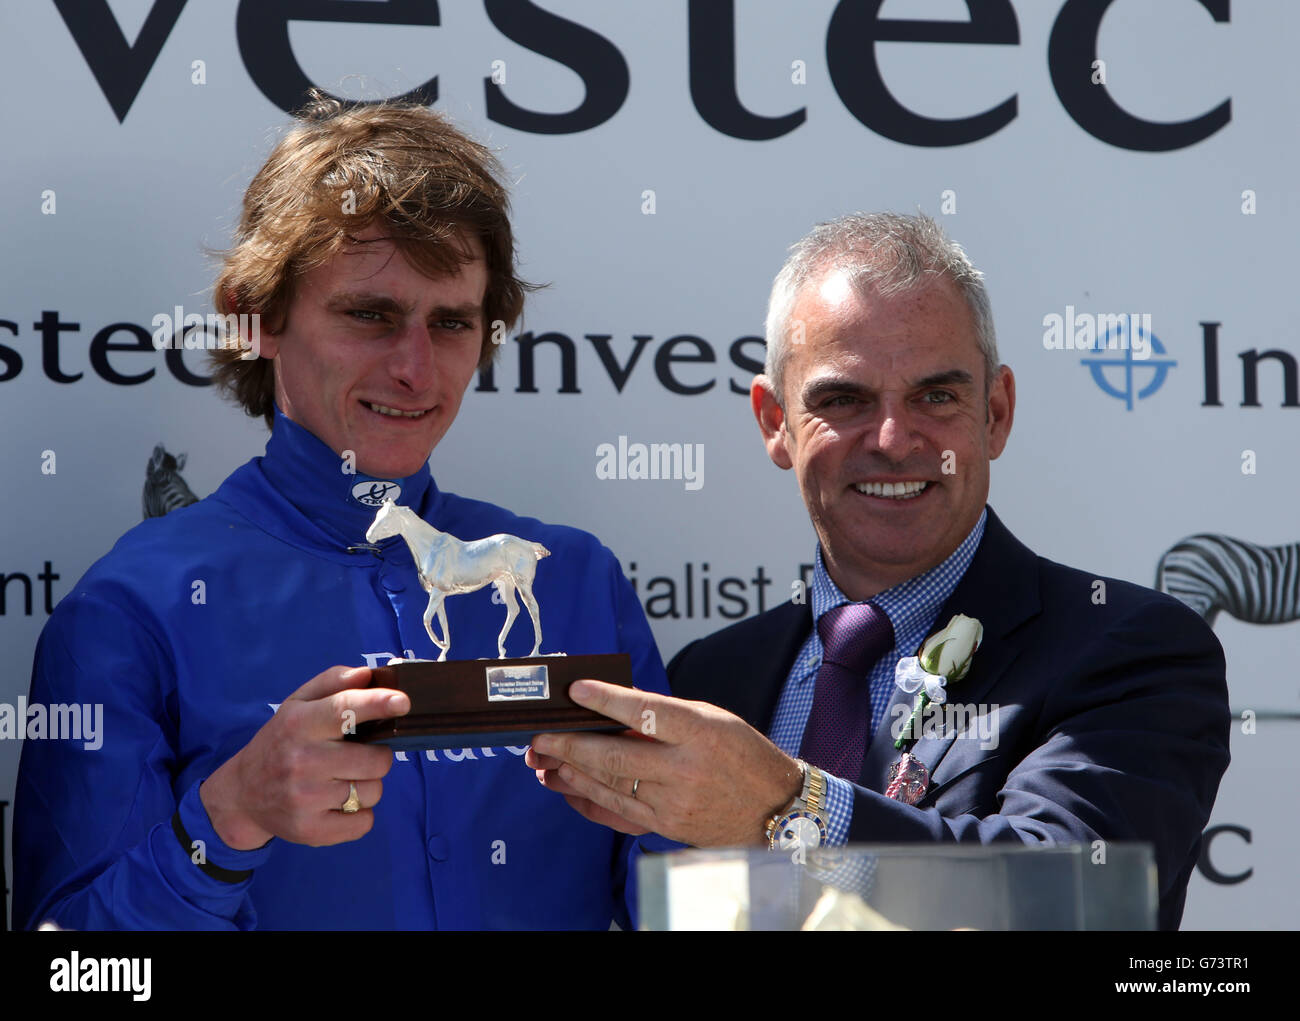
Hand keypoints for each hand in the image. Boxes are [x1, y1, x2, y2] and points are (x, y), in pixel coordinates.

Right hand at [200, 666, 408, 849]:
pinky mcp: (309, 830)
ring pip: (372, 791)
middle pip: (375, 760)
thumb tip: (368, 674)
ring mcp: (304, 799)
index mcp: (299, 724)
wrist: (242, 794)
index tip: (403, 702)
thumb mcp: (298, 704)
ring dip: (367, 785)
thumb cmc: (282, 742)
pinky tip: (338, 805)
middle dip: (377, 756)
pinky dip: (359, 815)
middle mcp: (301, 761)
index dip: (377, 704)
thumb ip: (333, 682)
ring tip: (342, 780)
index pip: (344, 710)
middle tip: (357, 755)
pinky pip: (364, 823)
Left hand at [526, 680, 801, 846]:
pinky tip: (568, 789)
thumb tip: (612, 703)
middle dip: (570, 745)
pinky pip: (618, 814)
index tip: (576, 689)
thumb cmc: (743, 756)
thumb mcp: (712, 718)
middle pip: (616, 756)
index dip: (607, 699)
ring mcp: (675, 802)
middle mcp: (686, 769)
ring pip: (610, 786)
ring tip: (544, 761)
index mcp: (701, 732)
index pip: (645, 711)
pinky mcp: (667, 826)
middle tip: (541, 737)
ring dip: (570, 773)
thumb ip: (663, 713)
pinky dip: (588, 801)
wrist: (775, 808)